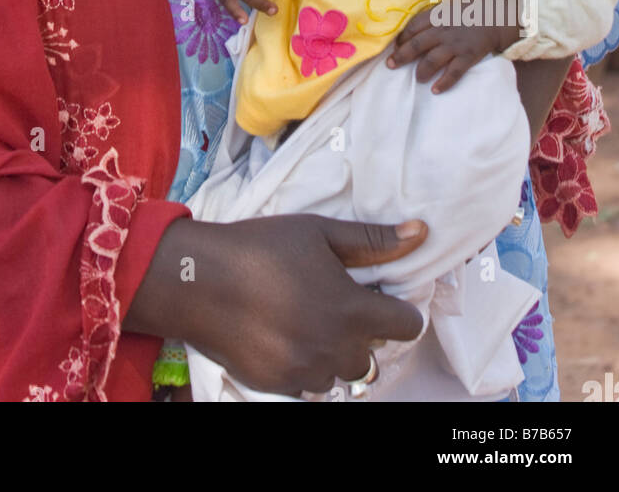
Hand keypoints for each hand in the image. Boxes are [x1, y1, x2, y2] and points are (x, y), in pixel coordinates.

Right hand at [126, 213, 426, 395]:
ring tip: (304, 319)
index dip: (399, 310)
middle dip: (361, 332)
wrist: (198, 280)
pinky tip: (282, 334)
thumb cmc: (260, 248)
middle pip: (373, 355)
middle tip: (332, 303)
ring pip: (340, 372)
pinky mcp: (280, 386)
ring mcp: (307, 372)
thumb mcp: (318, 232)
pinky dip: (303, 364)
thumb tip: (420, 233)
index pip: (407, 326)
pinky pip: (308, 383)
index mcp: (351, 310)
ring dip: (333, 351)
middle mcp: (335, 348)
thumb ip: (372, 240)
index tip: (378, 297)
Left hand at [386, 0, 518, 92]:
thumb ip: (432, 16)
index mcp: (437, 16)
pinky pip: (454, 72)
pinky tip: (435, 90)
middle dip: (402, 56)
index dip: (401, 38)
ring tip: (417, 78)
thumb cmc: (470, 12)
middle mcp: (443, 30)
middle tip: (391, 65)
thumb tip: (412, 28)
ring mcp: (455, 44)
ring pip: (432, 60)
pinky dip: (444, 82)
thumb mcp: (449, 7)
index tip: (394, 47)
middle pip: (417, 44)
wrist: (497, 17)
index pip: (413, 27)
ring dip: (421, 71)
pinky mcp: (468, 56)